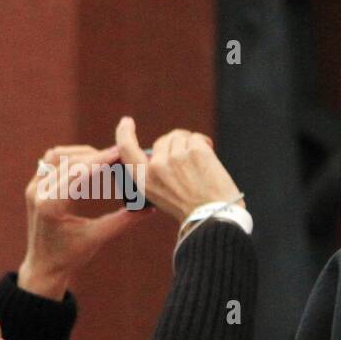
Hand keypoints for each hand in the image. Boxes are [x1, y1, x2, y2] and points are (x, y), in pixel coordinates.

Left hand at [18, 144, 141, 299]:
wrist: (44, 268)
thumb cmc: (70, 257)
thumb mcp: (98, 238)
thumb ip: (124, 220)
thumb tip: (150, 207)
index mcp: (51, 205)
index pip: (78, 172)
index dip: (102, 160)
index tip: (121, 153)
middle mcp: (38, 192)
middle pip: (69, 160)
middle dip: (95, 156)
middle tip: (119, 158)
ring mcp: (34, 188)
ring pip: (57, 156)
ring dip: (82, 155)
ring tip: (105, 160)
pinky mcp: (35, 186)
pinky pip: (51, 162)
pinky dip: (71, 160)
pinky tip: (89, 166)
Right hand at [115, 116, 242, 222]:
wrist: (217, 217)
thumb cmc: (194, 211)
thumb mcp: (163, 196)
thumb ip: (157, 175)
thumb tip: (163, 153)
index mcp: (145, 181)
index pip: (126, 149)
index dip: (124, 133)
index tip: (127, 122)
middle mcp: (157, 167)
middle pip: (163, 141)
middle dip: (177, 145)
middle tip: (190, 160)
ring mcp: (176, 158)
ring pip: (181, 137)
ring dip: (192, 145)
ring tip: (201, 162)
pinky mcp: (195, 151)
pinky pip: (196, 138)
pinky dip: (204, 143)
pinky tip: (210, 155)